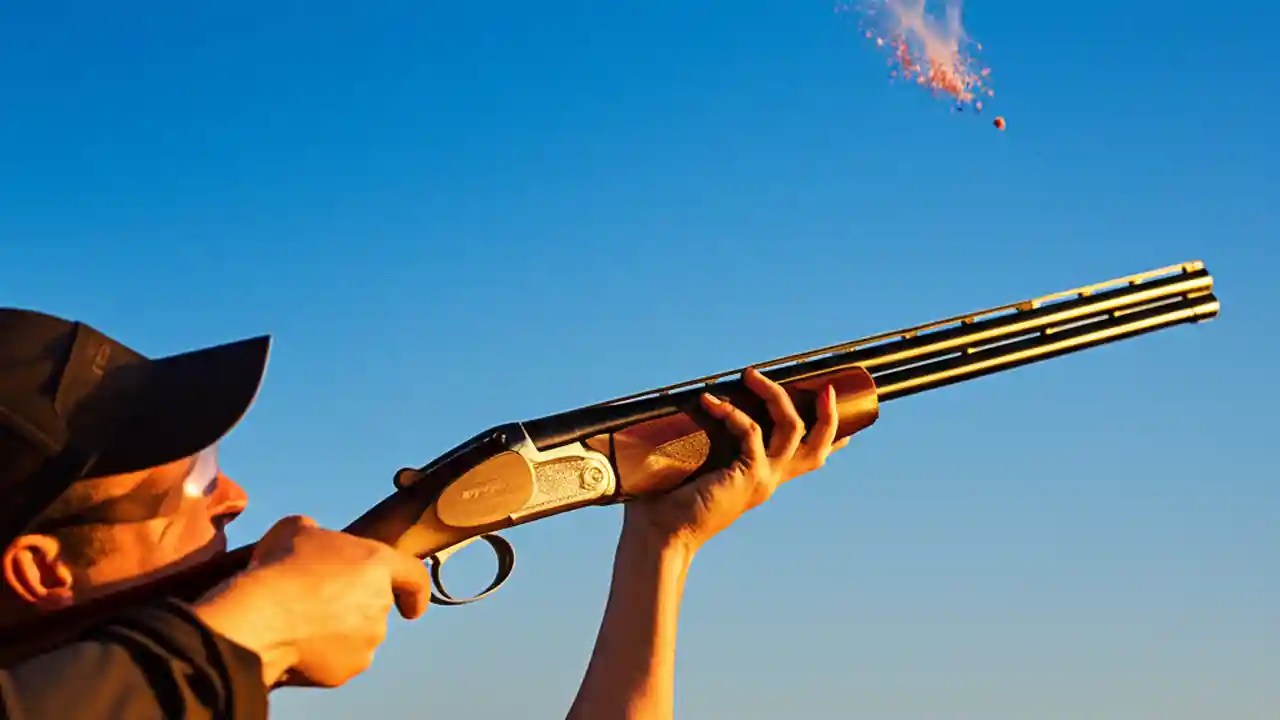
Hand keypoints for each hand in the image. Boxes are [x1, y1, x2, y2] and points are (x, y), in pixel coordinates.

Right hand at [191, 515, 431, 688]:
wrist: (260, 619)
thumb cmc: (279, 568)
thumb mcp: (297, 529)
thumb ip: (318, 534)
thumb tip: (313, 540)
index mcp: (377, 563)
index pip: (414, 577)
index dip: (415, 591)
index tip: (413, 607)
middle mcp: (380, 604)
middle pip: (375, 606)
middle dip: (353, 605)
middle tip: (315, 599)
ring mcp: (367, 640)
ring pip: (357, 636)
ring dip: (337, 630)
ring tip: (298, 620)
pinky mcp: (347, 669)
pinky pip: (337, 661)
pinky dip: (321, 656)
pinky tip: (294, 643)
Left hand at [622, 367, 849, 553]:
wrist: (661, 533)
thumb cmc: (668, 499)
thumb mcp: (698, 462)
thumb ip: (708, 437)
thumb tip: (694, 400)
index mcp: (761, 477)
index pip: (806, 459)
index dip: (829, 438)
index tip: (843, 419)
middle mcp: (769, 479)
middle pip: (817, 448)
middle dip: (828, 416)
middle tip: (825, 388)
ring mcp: (763, 479)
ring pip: (792, 428)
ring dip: (775, 395)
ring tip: (751, 375)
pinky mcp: (750, 475)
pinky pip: (752, 431)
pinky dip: (732, 412)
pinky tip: (708, 402)